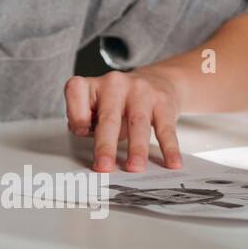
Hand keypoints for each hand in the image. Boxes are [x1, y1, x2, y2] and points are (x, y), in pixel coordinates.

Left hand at [64, 69, 183, 171]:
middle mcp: (114, 84)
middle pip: (109, 117)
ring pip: (138, 123)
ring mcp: (140, 91)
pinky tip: (172, 163)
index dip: (76, 112)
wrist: (157, 81)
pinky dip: (169, 148)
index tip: (80, 132)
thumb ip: (88, 123)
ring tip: (134, 167)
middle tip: (104, 166)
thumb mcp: (97, 106)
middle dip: (105, 144)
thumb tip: (87, 143)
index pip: (76, 90)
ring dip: (136, 149)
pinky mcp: (163, 102)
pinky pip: (166, 128)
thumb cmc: (119, 102)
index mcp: (92, 85)